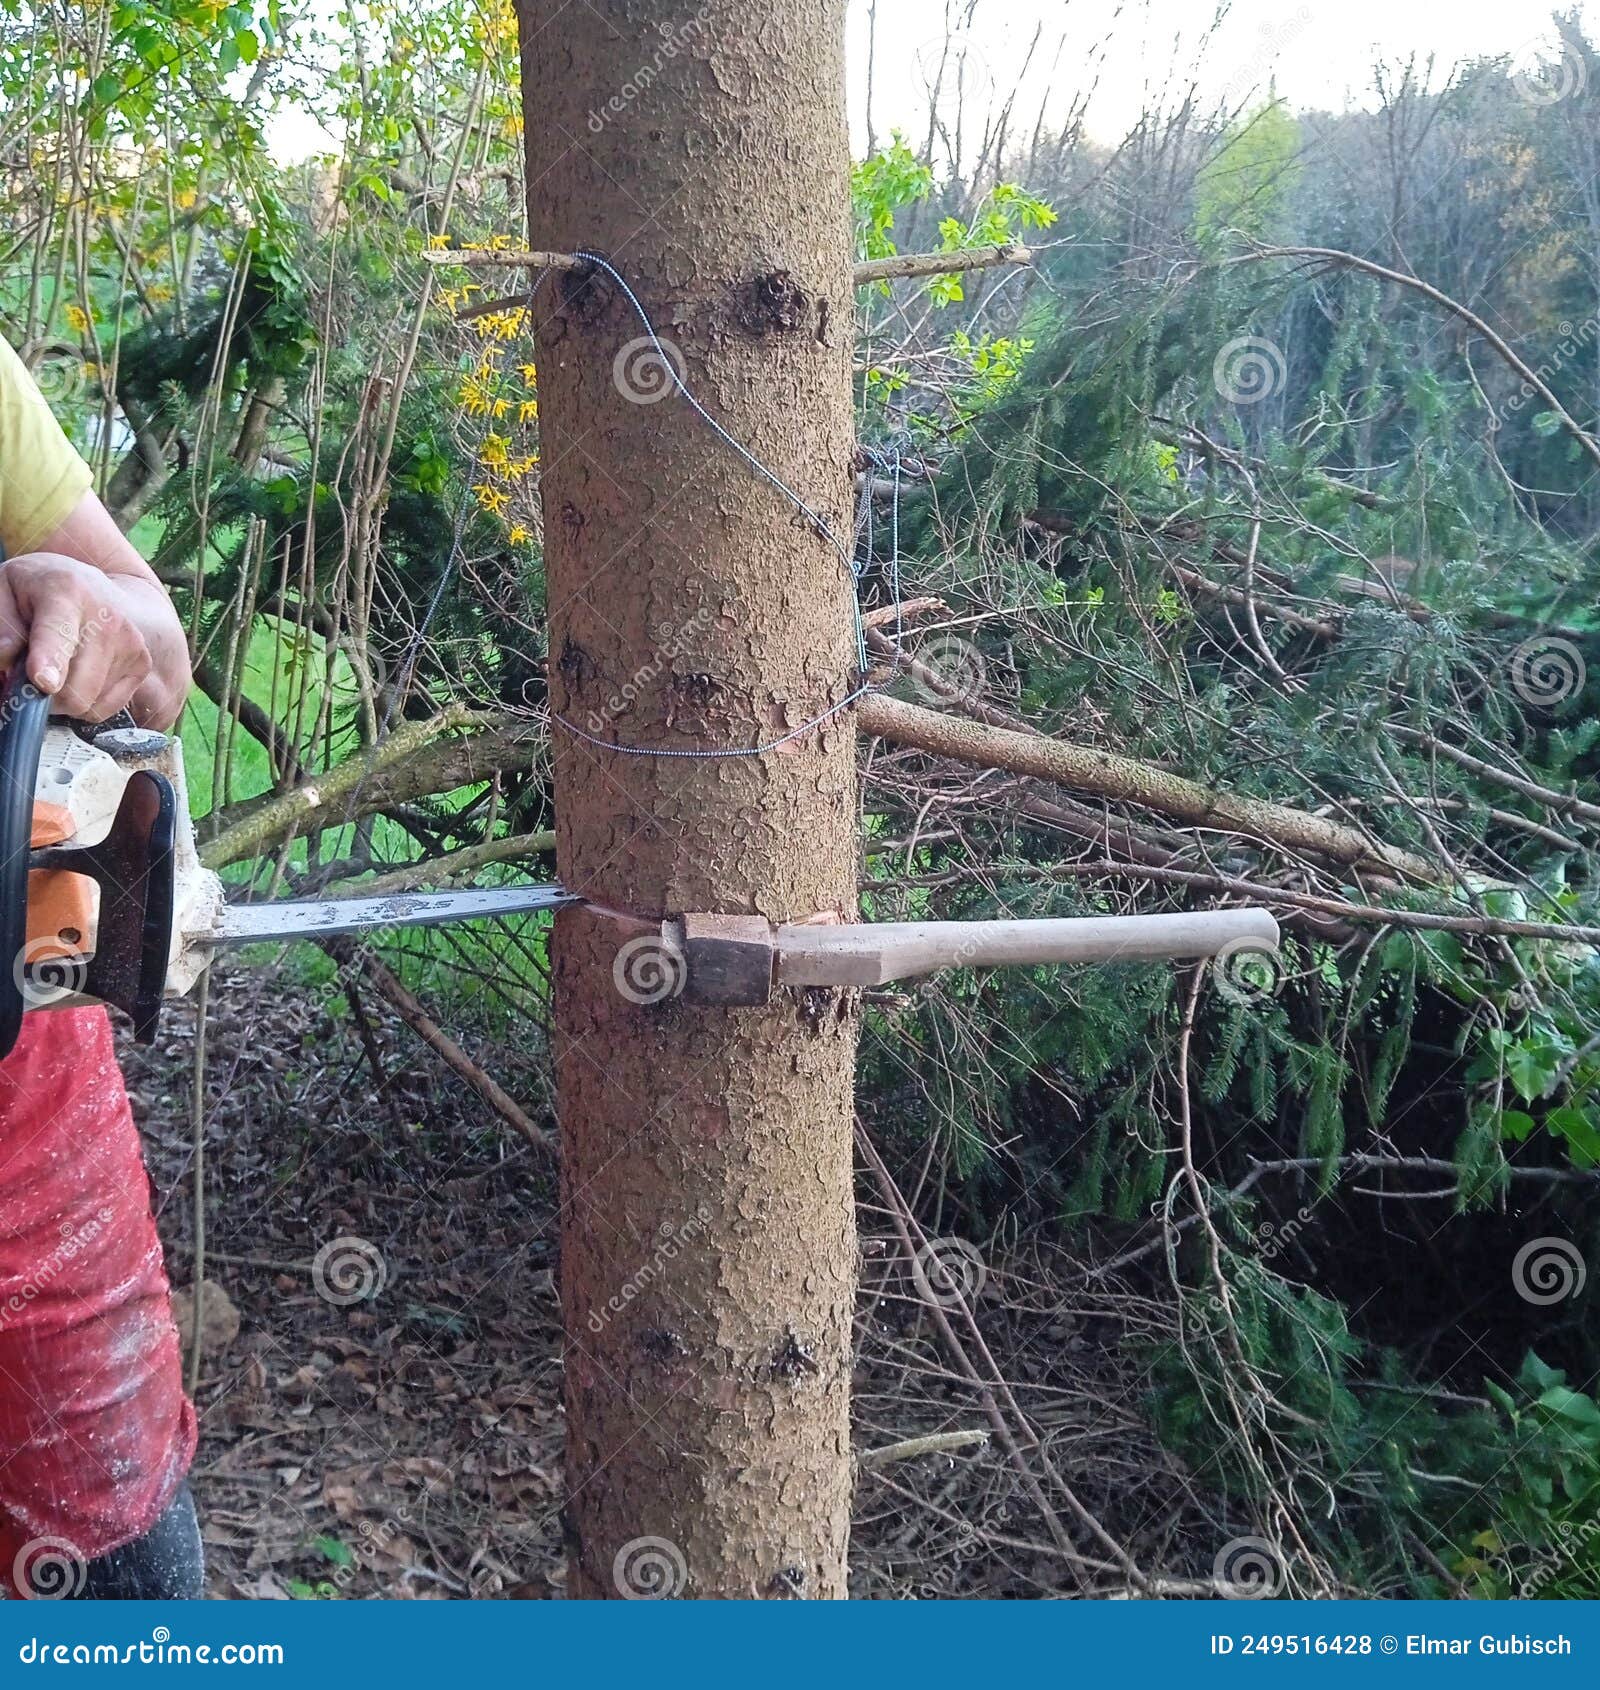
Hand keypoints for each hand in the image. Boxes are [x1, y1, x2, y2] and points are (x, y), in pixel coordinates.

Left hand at [0, 552, 155, 721]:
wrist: (90, 584)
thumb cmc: (40, 591)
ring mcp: (130, 643)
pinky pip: (104, 708)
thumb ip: (2, 627)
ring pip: (88, 703)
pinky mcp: (142, 663)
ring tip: (59, 670)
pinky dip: (86, 702)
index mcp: (66, 592)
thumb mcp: (5, 593)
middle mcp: (107, 619)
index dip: (50, 661)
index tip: (44, 682)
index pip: (58, 634)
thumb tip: (7, 661)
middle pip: (74, 688)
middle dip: (45, 696)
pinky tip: (81, 677)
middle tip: (32, 679)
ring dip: (65, 699)